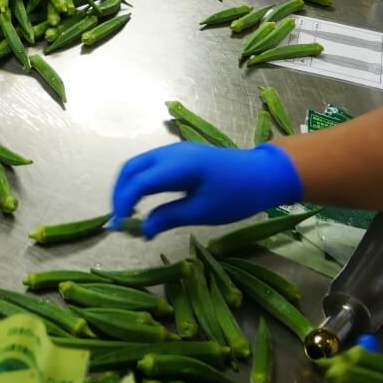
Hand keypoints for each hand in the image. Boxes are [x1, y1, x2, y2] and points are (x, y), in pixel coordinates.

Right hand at [111, 143, 303, 238]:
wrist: (264, 173)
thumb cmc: (237, 194)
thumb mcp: (203, 212)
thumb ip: (169, 218)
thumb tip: (143, 231)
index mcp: (179, 166)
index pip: (139, 182)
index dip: (124, 203)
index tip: (119, 226)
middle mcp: (171, 153)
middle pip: (131, 168)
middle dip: (119, 193)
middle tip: (119, 219)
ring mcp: (174, 151)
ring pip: (138, 164)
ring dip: (127, 186)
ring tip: (127, 213)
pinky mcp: (178, 155)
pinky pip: (149, 165)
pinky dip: (139, 181)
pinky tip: (142, 201)